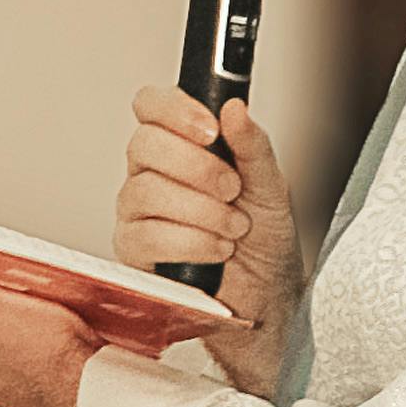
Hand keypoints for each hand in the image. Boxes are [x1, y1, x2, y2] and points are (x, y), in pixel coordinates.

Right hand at [114, 91, 299, 398]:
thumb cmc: (264, 244)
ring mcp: (138, 215)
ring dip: (200, 210)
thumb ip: (253, 146)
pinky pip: (147, 237)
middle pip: (143, 145)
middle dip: (197, 167)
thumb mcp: (271, 187)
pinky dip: (190, 242)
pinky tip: (217, 250)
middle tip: (232, 189)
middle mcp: (151, 176)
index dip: (175, 111)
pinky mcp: (134, 254)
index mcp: (180, 147)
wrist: (267, 300)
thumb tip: (234, 107)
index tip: (211, 131)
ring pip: (145, 192)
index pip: (151, 106)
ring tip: (234, 227)